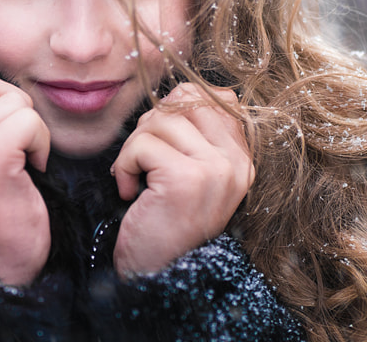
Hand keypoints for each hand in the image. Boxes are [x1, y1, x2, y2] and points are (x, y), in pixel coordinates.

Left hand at [112, 83, 253, 275]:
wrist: (159, 276)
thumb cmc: (165, 222)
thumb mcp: (190, 174)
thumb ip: (194, 133)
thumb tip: (179, 90)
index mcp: (242, 158)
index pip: (215, 97)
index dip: (176, 108)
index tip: (162, 144)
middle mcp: (236, 162)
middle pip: (184, 101)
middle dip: (151, 124)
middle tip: (143, 162)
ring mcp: (215, 170)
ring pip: (160, 119)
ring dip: (134, 147)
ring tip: (136, 178)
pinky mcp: (186, 179)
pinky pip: (142, 144)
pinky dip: (124, 166)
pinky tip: (129, 192)